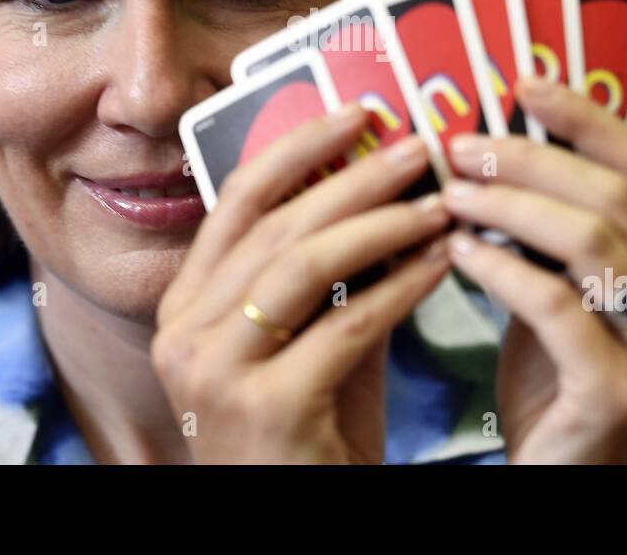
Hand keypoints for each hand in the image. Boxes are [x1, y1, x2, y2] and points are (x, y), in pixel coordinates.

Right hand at [153, 104, 452, 463]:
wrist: (291, 523)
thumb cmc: (309, 433)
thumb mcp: (309, 341)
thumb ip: (334, 275)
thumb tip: (391, 190)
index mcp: (185, 303)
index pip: (237, 200)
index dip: (297, 147)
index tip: (355, 114)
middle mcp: (183, 330)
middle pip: (276, 223)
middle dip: (354, 176)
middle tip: (419, 147)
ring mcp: (215, 370)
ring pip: (303, 263)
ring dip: (382, 222)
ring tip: (441, 201)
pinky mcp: (265, 408)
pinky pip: (347, 324)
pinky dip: (402, 285)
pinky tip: (443, 262)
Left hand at [440, 76, 626, 463]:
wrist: (574, 479)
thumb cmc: (565, 383)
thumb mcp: (574, 293)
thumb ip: (558, 231)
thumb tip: (501, 146)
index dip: (585, 116)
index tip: (524, 84)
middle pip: (614, 194)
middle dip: (528, 157)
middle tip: (461, 145)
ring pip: (591, 239)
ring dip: (509, 204)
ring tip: (451, 193)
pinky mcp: (622, 390)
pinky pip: (556, 304)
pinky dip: (500, 268)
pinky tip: (459, 253)